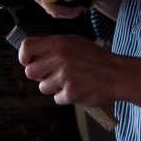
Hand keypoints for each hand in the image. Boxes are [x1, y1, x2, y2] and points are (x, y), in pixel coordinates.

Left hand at [19, 35, 140, 116]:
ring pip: (43, 87)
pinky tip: (77, 89)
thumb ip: (53, 46)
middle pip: (31, 72)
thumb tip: (31, 55)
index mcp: (59, 43)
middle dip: (39, 75)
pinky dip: (65, 96)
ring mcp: (65, 77)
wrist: (117, 74)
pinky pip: (57, 98)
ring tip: (69, 81)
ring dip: (53, 87)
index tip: (27, 62)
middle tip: (52, 74)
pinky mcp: (71, 93)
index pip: (27, 46)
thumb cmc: (94, 58)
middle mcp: (59, 59)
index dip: (23, 56)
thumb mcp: (74, 43)